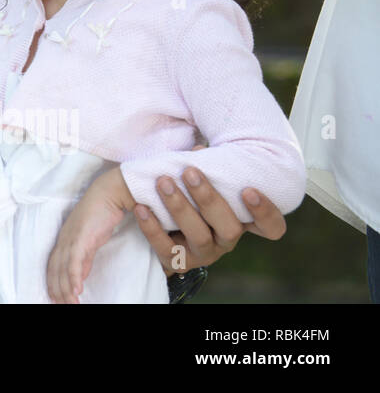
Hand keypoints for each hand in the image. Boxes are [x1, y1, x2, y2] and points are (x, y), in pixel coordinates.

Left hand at [46, 167, 135, 303]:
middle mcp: (63, 240)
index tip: (55, 299)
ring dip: (66, 289)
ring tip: (71, 304)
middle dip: (58, 291)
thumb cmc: (101, 215)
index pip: (53, 267)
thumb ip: (84, 259)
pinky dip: (75, 276)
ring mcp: (71, 238)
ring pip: (64, 269)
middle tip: (62, 306)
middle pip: (55, 270)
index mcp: (64, 241)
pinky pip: (76, 260)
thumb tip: (80, 276)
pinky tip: (77, 290)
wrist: (109, 195)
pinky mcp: (81, 237)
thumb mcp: (90, 242)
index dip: (53, 284)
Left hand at [133, 166, 286, 273]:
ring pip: (199, 236)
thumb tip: (197, 149)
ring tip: (163, 182)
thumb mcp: (200, 182)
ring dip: (180, 207)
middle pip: (230, 227)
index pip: (271, 228)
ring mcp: (203, 254)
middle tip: (189, 171)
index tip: (248, 189)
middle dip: (209, 198)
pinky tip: (142, 207)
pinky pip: (167, 248)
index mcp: (240, 220)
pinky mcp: (178, 262)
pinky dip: (153, 227)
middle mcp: (226, 240)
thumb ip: (206, 167)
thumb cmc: (188, 197)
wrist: (161, 231)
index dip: (266, 212)